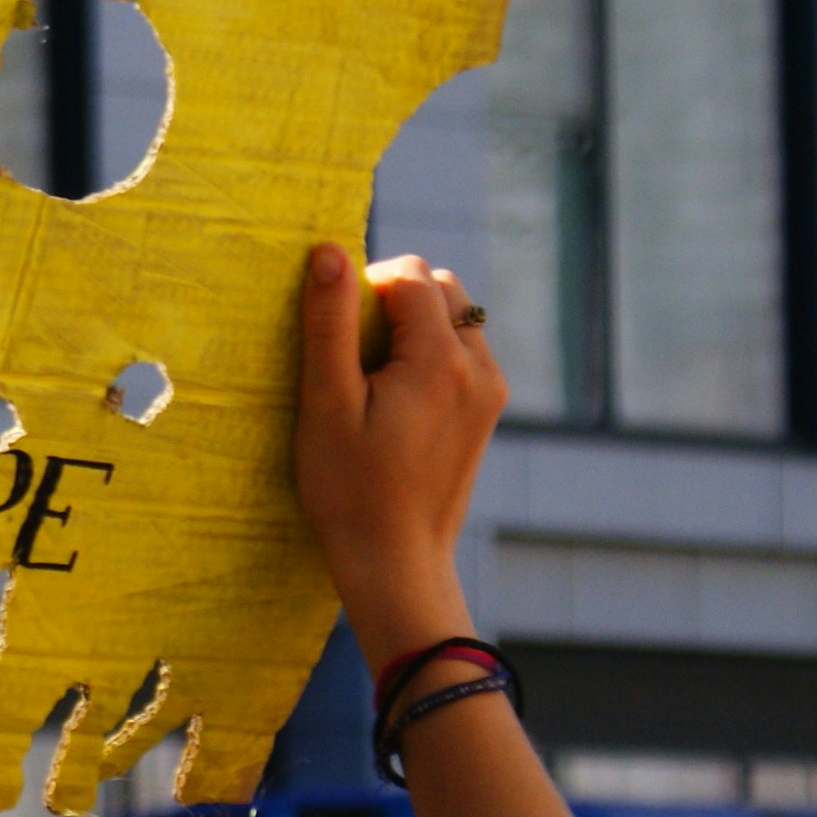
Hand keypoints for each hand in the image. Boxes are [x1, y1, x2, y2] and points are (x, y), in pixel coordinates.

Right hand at [292, 245, 505, 668]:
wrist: (396, 564)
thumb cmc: (350, 490)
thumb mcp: (326, 403)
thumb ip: (330, 323)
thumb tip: (329, 252)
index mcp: (442, 361)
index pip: (409, 274)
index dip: (364, 287)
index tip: (335, 335)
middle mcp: (480, 368)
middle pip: (441, 287)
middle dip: (394, 300)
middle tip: (352, 354)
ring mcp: (490, 391)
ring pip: (456, 317)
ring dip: (414, 325)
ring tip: (373, 378)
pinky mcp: (487, 411)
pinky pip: (462, 351)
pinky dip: (429, 353)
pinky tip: (395, 400)